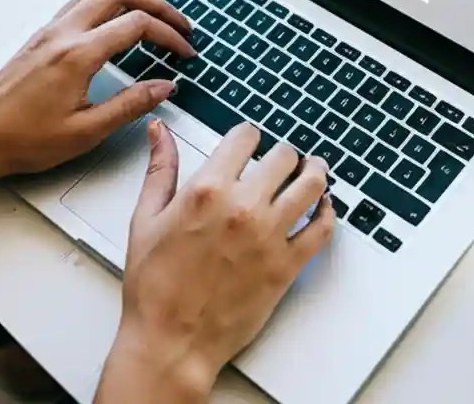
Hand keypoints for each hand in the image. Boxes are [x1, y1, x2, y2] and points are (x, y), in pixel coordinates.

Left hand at [0, 0, 195, 180]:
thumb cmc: (22, 139)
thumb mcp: (86, 132)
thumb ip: (131, 105)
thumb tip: (163, 86)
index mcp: (77, 55)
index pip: (136, 25)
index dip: (169, 35)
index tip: (184, 51)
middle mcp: (62, 33)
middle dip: (158, 4)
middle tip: (178, 26)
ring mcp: (50, 31)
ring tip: (154, 20)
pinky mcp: (42, 36)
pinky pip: (80, 2)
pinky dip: (108, 4)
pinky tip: (118, 26)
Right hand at [96, 122, 334, 401]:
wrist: (171, 341)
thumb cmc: (154, 287)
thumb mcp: (145, 220)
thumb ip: (159, 170)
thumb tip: (160, 131)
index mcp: (207, 190)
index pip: (245, 137)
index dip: (249, 135)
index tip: (250, 141)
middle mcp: (243, 207)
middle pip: (284, 156)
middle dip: (283, 154)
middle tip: (283, 160)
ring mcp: (270, 236)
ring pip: (312, 185)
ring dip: (315, 173)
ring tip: (313, 172)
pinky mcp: (287, 265)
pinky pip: (322, 229)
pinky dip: (328, 213)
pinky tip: (322, 208)